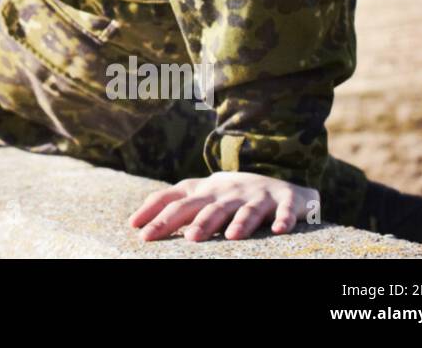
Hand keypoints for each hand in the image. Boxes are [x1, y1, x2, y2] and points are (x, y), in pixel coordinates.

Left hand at [129, 171, 318, 242]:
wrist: (276, 182)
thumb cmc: (228, 195)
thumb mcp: (201, 197)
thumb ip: (173, 205)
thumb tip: (136, 224)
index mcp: (203, 192)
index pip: (175, 199)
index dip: (156, 212)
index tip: (138, 229)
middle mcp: (227, 192)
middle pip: (208, 207)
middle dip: (197, 222)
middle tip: (187, 239)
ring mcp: (256, 195)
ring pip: (246, 209)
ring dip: (240, 222)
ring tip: (231, 236)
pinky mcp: (284, 200)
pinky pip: (284, 211)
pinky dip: (283, 219)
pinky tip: (278, 230)